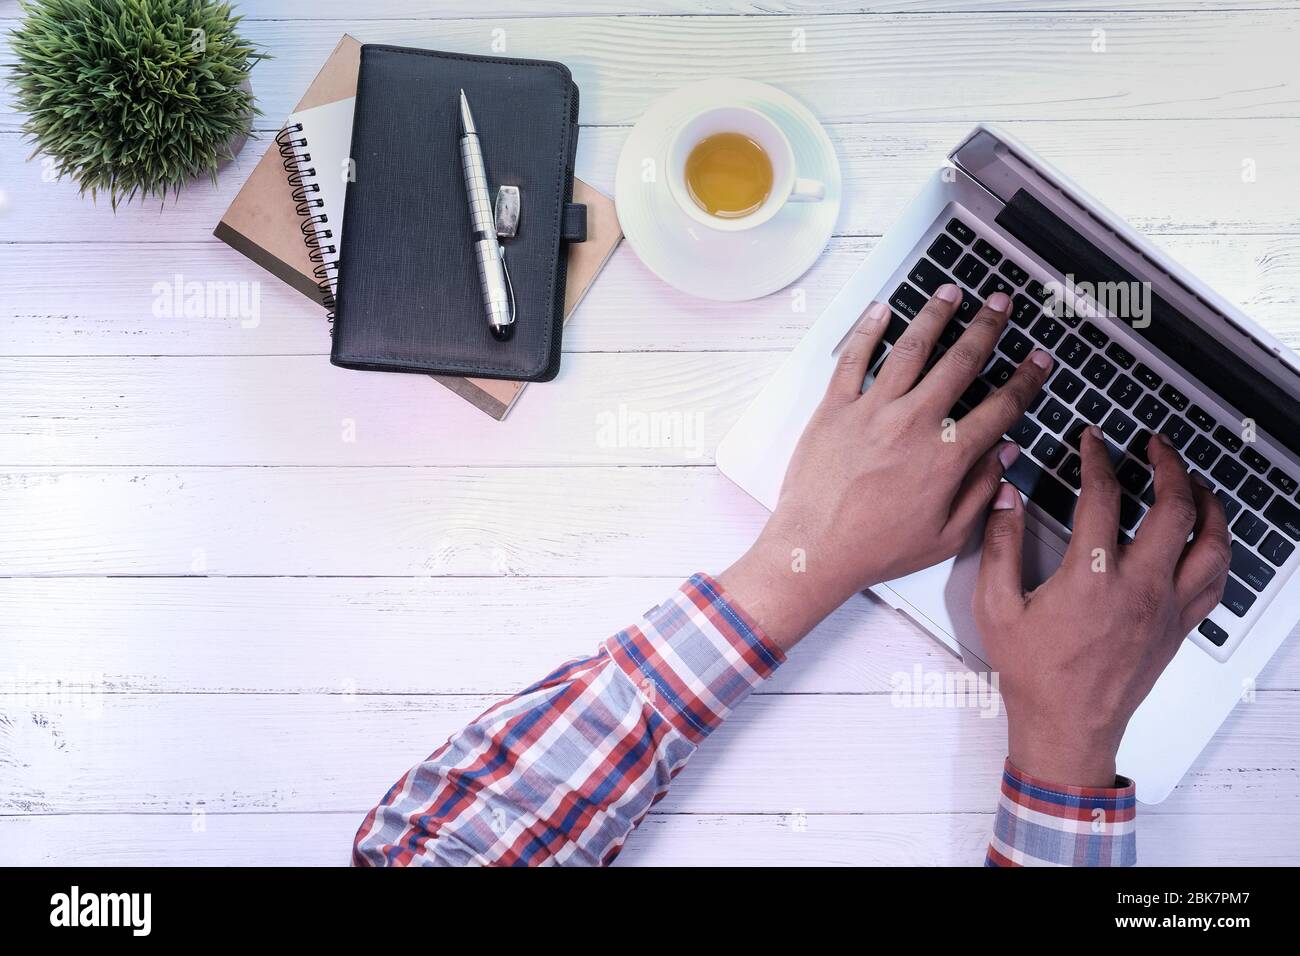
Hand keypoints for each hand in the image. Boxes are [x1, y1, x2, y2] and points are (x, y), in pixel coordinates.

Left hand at [719, 284, 1053, 649]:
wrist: (815, 550)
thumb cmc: (876, 550)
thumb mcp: (946, 536)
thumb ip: (981, 491)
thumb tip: (1004, 455)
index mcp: (947, 456)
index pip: (1001, 407)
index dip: (1026, 380)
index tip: (1039, 360)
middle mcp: (913, 423)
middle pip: (960, 362)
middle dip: (987, 327)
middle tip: (1000, 304)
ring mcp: (872, 411)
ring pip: (911, 348)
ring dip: (935, 316)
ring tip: (951, 293)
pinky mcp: (834, 408)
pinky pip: (853, 359)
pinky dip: (868, 330)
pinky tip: (882, 311)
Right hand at [975, 427, 1230, 786]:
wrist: (1066, 725)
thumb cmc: (1033, 673)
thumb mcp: (995, 606)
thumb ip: (999, 545)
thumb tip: (1006, 498)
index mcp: (1092, 578)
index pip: (1103, 497)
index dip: (1098, 458)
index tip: (1093, 441)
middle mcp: (1139, 588)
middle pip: (1174, 508)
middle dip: (1169, 465)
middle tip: (1155, 446)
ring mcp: (1166, 608)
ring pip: (1210, 543)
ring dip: (1206, 502)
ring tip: (1192, 482)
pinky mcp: (1179, 627)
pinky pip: (1216, 580)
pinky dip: (1217, 549)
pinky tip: (1206, 536)